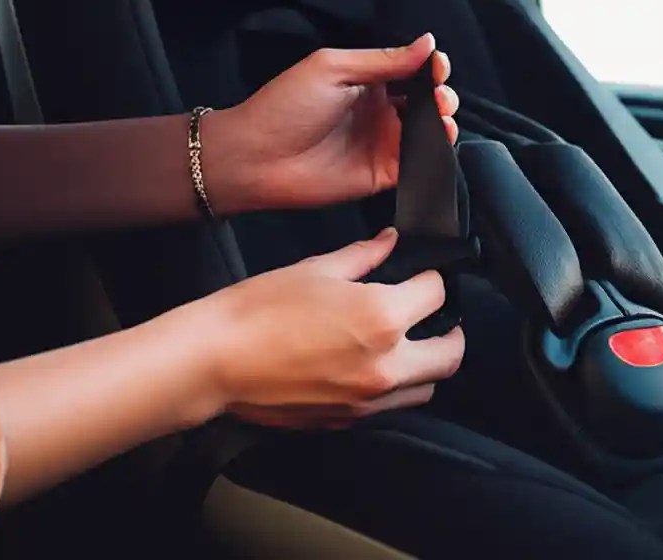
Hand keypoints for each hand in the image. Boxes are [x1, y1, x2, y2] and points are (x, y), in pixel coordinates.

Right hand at [183, 227, 464, 428]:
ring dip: (426, 364)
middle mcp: (385, 365)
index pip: (437, 294)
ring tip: (408, 342)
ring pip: (426, 388)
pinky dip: (394, 387)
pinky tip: (372, 364)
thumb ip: (364, 256)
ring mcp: (367, 399)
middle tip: (435, 315)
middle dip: (449, 330)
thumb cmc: (257, 310)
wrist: (212, 361)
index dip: (432, 277)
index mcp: (382, 318)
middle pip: (450, 354)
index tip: (421, 273)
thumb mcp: (316, 269)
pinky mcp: (346, 420)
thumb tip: (390, 242)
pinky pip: (390, 406)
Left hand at [201, 33, 459, 213]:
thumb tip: (427, 44)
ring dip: (443, 125)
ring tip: (442, 118)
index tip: (439, 66)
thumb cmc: (284, 107)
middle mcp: (377, 112)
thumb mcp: (333, 68)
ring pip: (426, 135)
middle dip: (442, 97)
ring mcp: (380, 144)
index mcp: (365, 82)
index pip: (410, 71)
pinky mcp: (381, 175)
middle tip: (440, 97)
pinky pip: (416, 167)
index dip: (430, 68)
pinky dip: (432, 157)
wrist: (256, 156)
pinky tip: (436, 145)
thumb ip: (384, 60)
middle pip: (424, 104)